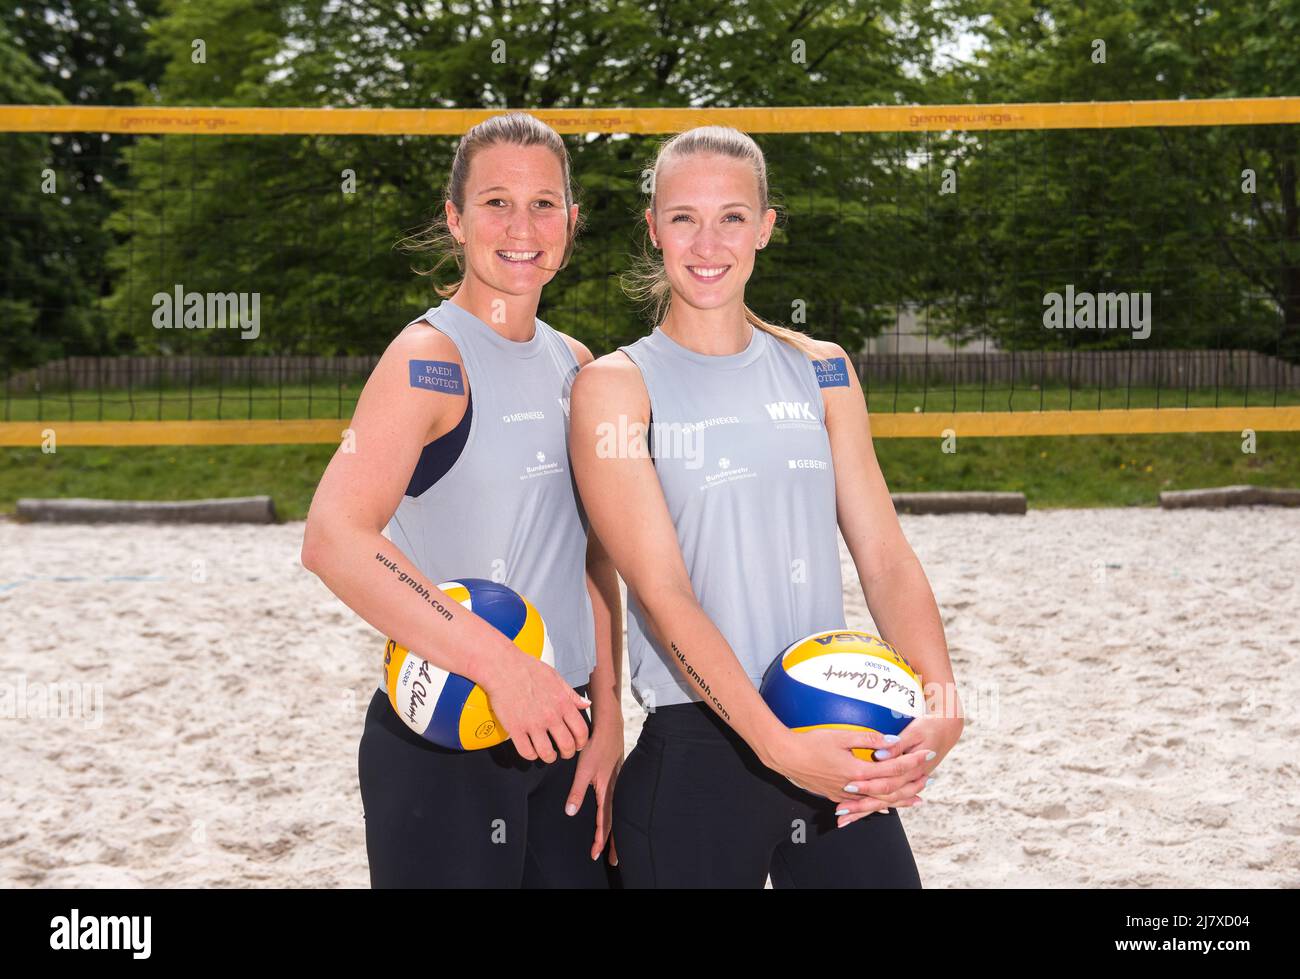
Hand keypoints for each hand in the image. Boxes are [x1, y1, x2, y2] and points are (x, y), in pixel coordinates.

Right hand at [477, 645, 591, 762]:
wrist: (502, 667)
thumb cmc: (528, 669)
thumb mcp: (555, 677)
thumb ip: (571, 695)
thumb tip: (586, 704)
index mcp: (562, 703)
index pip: (581, 731)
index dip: (581, 742)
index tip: (577, 744)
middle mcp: (550, 716)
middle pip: (566, 746)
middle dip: (568, 753)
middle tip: (564, 753)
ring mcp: (532, 724)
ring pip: (547, 753)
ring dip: (550, 757)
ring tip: (548, 754)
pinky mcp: (515, 729)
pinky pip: (526, 752)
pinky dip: (531, 756)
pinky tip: (532, 751)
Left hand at [565, 717, 622, 863]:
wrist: (610, 726)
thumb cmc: (596, 746)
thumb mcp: (583, 769)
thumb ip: (577, 791)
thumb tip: (571, 812)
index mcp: (607, 791)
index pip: (605, 822)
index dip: (600, 839)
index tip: (595, 854)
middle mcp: (614, 789)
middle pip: (615, 822)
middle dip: (613, 842)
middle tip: (613, 860)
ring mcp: (617, 783)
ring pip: (617, 812)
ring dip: (615, 830)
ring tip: (615, 844)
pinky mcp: (617, 776)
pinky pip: (618, 802)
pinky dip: (616, 816)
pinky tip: (615, 816)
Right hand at [762, 727, 929, 803]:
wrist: (786, 757)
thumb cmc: (811, 743)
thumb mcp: (841, 736)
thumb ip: (868, 738)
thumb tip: (892, 741)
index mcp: (857, 771)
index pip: (892, 768)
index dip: (912, 762)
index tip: (927, 755)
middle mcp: (854, 787)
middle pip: (890, 790)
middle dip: (911, 785)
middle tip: (928, 779)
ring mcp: (845, 794)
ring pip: (878, 801)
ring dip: (899, 799)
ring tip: (915, 798)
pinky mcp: (836, 795)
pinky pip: (863, 804)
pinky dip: (878, 805)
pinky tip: (886, 805)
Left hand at [834, 714, 963, 827]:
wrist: (949, 728)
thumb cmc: (931, 726)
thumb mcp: (914, 731)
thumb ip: (896, 745)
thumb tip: (879, 755)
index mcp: (913, 769)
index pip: (887, 782)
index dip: (867, 786)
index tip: (848, 787)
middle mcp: (912, 780)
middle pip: (884, 798)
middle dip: (861, 806)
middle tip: (840, 811)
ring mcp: (911, 783)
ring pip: (886, 802)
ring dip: (865, 811)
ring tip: (845, 819)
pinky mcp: (909, 781)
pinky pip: (892, 799)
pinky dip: (877, 806)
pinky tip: (862, 813)